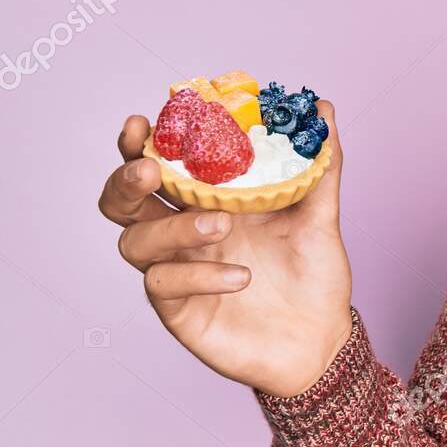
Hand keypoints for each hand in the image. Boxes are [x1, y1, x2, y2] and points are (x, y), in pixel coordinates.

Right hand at [98, 100, 353, 398]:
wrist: (323, 337)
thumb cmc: (313, 273)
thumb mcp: (320, 215)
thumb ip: (320, 166)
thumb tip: (324, 109)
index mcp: (206, 201)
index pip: (159, 165)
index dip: (141, 143)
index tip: (145, 120)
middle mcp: (181, 234)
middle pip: (122, 202)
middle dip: (126, 179)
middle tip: (151, 168)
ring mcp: (177, 271)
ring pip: (137, 241)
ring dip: (173, 227)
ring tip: (222, 224)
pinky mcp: (179, 311)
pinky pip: (165, 286)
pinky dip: (200, 275)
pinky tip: (242, 276)